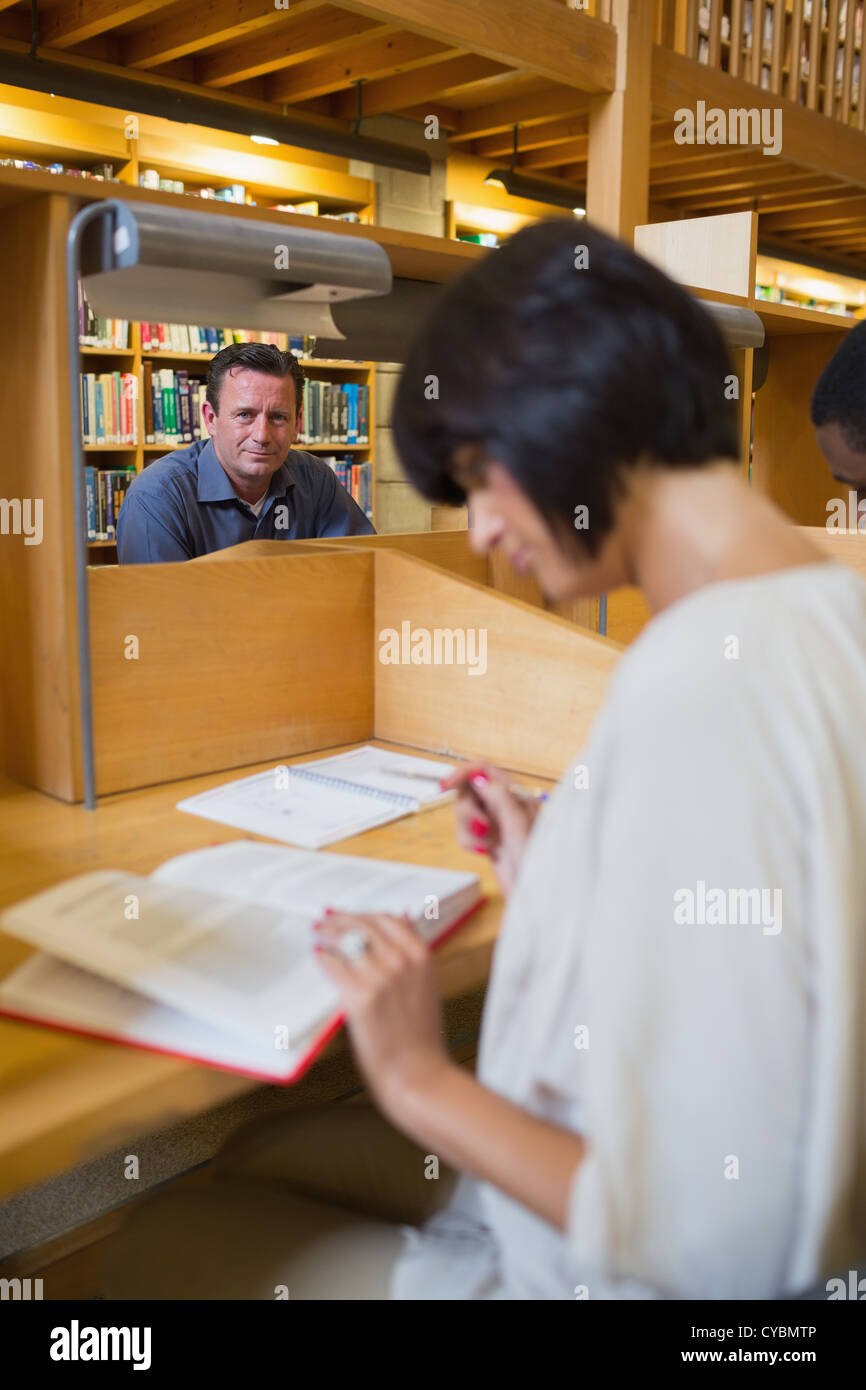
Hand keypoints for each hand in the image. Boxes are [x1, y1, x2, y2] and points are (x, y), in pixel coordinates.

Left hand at [313, 910, 451, 1121]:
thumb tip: (403, 920)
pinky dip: (324, 957)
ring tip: (318, 933)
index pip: (388, 919)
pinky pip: (334, 964)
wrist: (418, 1074)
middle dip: (342, 919)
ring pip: (346, 939)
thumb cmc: (422, 1036)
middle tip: (326, 921)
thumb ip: (413, 954)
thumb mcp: (427, 985)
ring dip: (329, 932)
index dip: (364, 915)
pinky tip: (319, 956)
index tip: (350, 917)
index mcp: (422, 956)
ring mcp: (381, 976)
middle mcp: (402, 960)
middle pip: (364, 924)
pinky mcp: (360, 996)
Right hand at [442, 763, 539, 895]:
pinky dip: (468, 842)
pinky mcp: (488, 841)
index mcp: (518, 795)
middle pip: (469, 791)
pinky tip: (484, 853)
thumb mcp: (518, 828)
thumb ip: (500, 798)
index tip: (445, 785)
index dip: (463, 773)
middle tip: (481, 829)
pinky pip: (465, 832)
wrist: (537, 898)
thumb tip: (479, 778)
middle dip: (467, 811)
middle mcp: (506, 806)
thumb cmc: (537, 865)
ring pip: (464, 813)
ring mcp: (496, 824)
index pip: (485, 770)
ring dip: (468, 830)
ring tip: (486, 846)